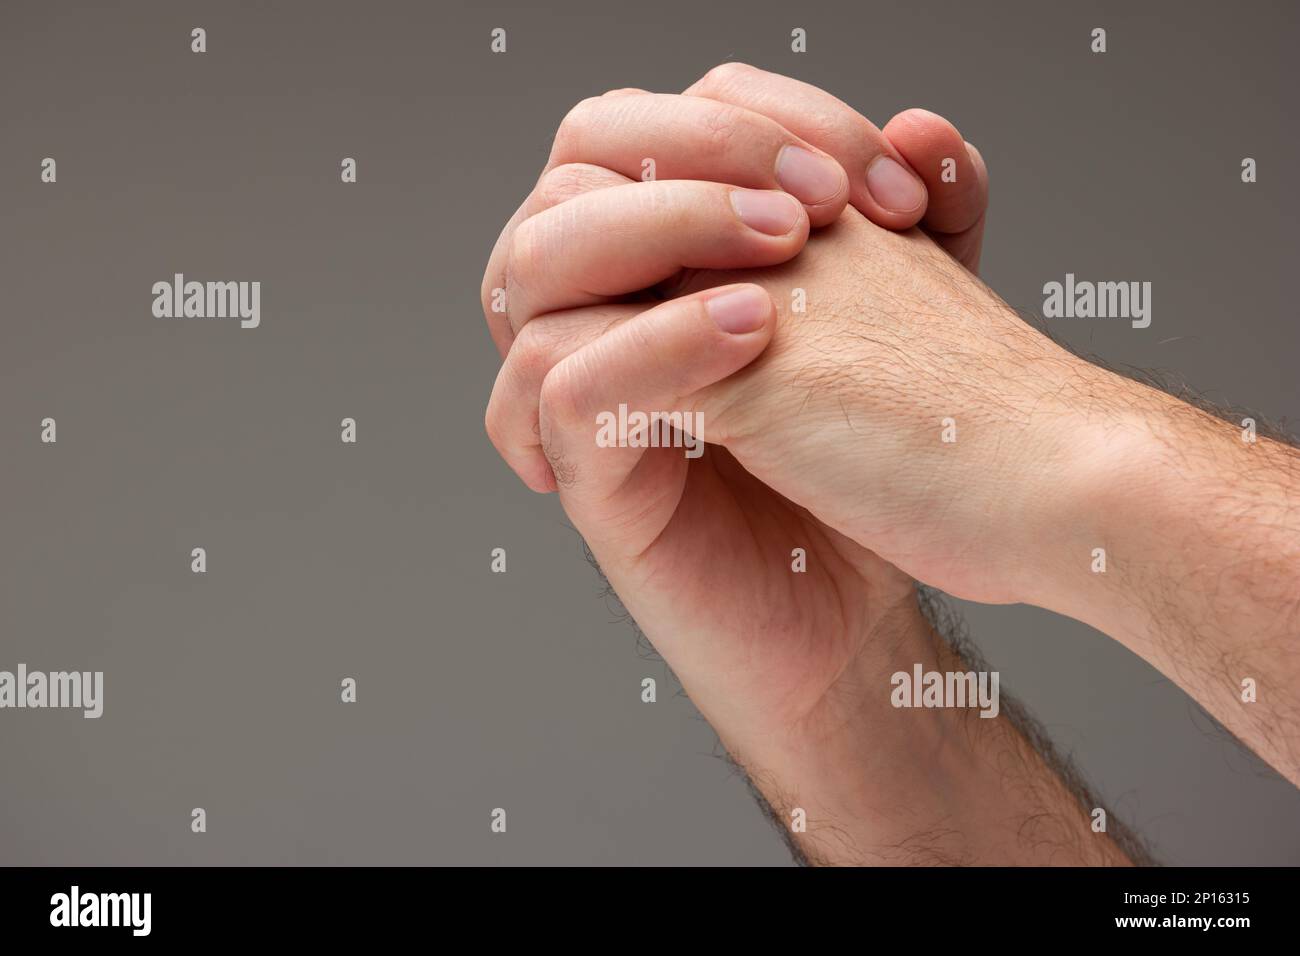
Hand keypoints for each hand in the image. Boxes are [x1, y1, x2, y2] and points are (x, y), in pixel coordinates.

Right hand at [481, 69, 988, 769]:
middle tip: (808, 210)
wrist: (863, 613)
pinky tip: (745, 340)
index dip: (762, 119)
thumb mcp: (912, 323)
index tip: (885, 180)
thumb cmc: (872, 468)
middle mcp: (612, 307)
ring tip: (775, 272)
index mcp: (668, 254)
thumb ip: (916, 222)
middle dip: (698, 158)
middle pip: (575, 165)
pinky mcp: (590, 479)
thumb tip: (922, 126)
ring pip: (532, 262)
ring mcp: (589, 390)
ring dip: (656, 236)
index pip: (660, 119)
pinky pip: (555, 384)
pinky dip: (645, 345)